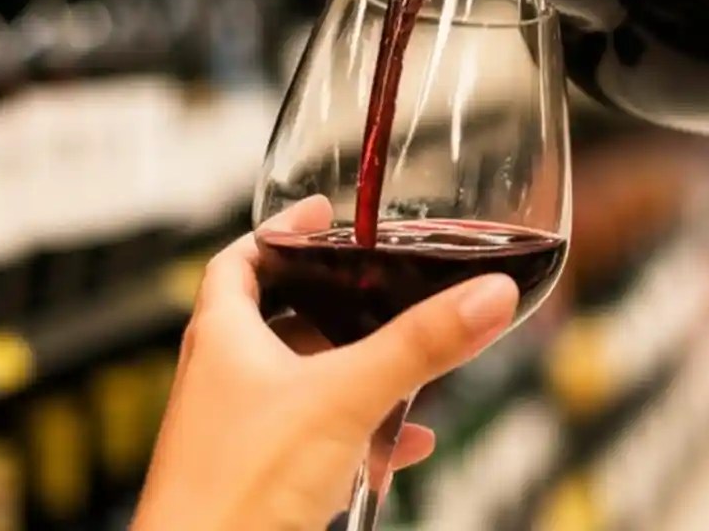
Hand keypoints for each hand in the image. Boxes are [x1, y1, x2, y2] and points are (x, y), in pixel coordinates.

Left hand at [131, 196, 519, 530]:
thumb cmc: (235, 490)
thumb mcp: (344, 398)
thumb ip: (418, 347)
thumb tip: (485, 296)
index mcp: (224, 338)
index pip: (239, 261)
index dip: (278, 233)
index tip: (318, 218)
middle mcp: (223, 379)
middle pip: (277, 321)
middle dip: (333, 308)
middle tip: (376, 291)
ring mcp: (237, 432)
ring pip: (302, 384)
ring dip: (354, 374)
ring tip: (406, 366)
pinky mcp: (257, 479)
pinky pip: (316, 442)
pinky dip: (359, 436)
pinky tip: (403, 448)